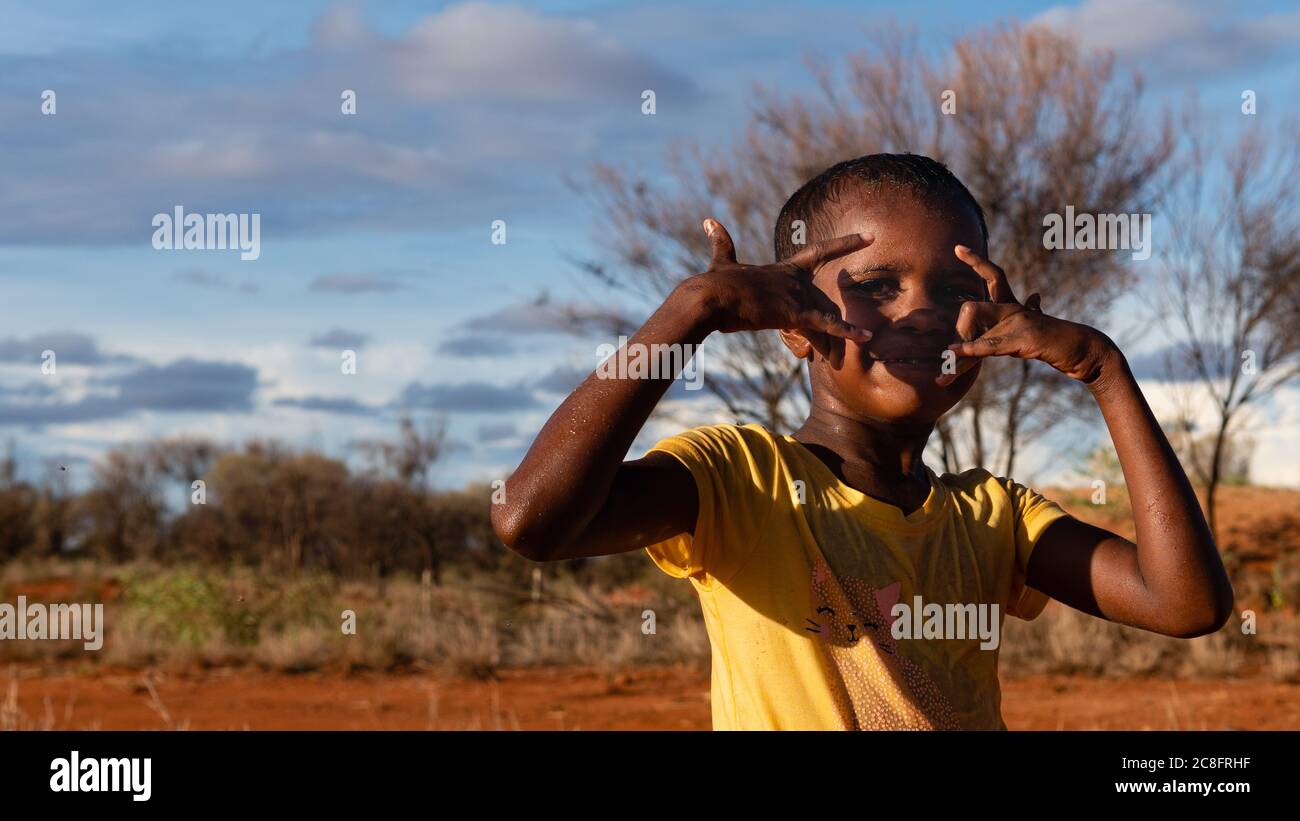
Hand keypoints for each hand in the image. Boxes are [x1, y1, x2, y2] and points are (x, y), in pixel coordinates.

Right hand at [680, 218, 873, 366]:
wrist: (710, 298)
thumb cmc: (715, 284)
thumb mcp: (722, 263)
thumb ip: (721, 243)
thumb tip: (709, 221)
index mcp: (784, 268)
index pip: (821, 251)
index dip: (846, 243)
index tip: (870, 237)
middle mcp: (795, 279)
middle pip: (825, 303)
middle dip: (834, 329)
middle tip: (837, 354)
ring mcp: (796, 294)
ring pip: (825, 318)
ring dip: (833, 343)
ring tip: (838, 364)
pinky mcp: (793, 313)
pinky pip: (826, 324)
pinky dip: (847, 331)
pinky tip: (865, 337)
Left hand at [935, 245, 1117, 385]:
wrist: (1086, 349)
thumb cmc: (1060, 340)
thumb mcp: (1040, 327)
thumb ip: (1031, 313)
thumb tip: (1036, 297)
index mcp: (1014, 305)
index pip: (993, 276)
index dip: (976, 261)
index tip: (957, 247)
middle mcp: (1014, 309)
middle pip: (973, 308)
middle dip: (960, 332)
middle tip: (953, 355)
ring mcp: (1021, 322)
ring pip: (978, 330)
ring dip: (960, 350)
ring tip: (943, 364)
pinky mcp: (1027, 339)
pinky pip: (992, 344)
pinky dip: (972, 349)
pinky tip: (955, 353)